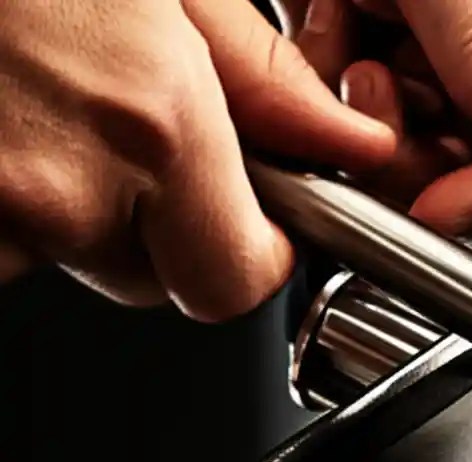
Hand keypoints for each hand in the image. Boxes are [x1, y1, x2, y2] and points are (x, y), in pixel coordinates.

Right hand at [0, 1, 394, 320]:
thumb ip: (257, 70)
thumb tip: (343, 141)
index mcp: (145, 119)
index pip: (232, 285)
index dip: (244, 254)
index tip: (243, 226)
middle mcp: (52, 185)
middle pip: (144, 279)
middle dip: (144, 220)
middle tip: (100, 122)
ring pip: (49, 260)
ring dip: (50, 206)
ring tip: (21, 97)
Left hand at [293, 0, 471, 238]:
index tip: (438, 209)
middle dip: (413, 146)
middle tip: (370, 89)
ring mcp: (456, 54)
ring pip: (418, 148)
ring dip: (362, 112)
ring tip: (345, 28)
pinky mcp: (391, 47)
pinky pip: (363, 117)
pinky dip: (328, 87)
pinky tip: (330, 19)